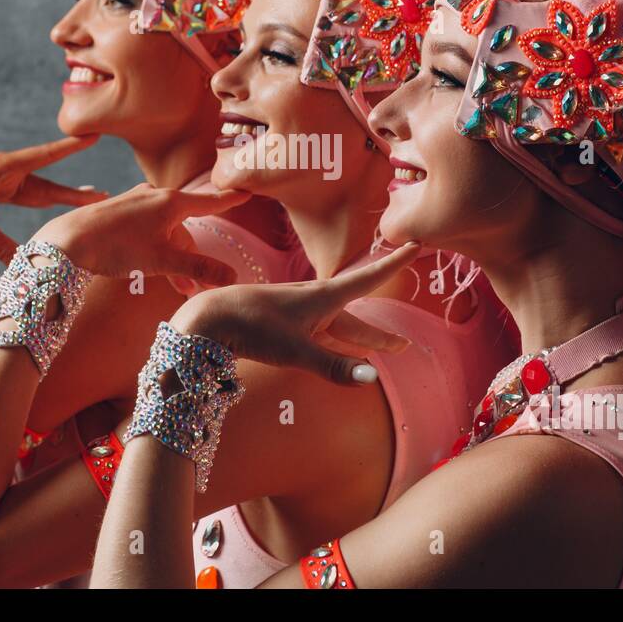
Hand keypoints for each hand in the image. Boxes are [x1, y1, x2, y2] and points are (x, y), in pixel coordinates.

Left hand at [0, 136, 106, 261]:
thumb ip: (3, 246)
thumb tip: (28, 266)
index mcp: (1, 169)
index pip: (46, 156)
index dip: (72, 147)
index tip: (92, 135)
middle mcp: (3, 172)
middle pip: (48, 183)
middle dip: (76, 190)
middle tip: (105, 194)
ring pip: (39, 191)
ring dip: (63, 197)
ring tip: (91, 198)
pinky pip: (24, 198)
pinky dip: (42, 203)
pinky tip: (56, 204)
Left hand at [30, 183, 249, 286]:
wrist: (66, 240)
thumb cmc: (115, 246)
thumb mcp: (162, 261)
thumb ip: (198, 268)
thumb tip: (232, 277)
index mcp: (171, 202)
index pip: (211, 202)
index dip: (230, 201)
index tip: (248, 191)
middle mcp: (155, 195)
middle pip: (186, 226)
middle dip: (192, 257)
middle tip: (190, 288)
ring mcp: (136, 201)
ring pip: (166, 230)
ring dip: (173, 257)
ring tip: (173, 286)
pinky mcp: (119, 210)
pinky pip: (148, 229)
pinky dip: (155, 248)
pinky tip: (146, 266)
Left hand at [169, 243, 422, 384]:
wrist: (207, 318)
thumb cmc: (252, 327)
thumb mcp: (296, 350)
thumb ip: (334, 365)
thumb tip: (374, 377)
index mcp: (322, 298)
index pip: (368, 278)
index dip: (393, 263)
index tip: (415, 244)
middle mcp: (312, 300)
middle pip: (355, 317)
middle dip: (379, 332)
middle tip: (403, 345)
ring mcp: (295, 311)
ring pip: (335, 325)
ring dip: (358, 337)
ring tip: (378, 349)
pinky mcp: (278, 322)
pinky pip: (316, 331)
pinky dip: (332, 339)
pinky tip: (330, 343)